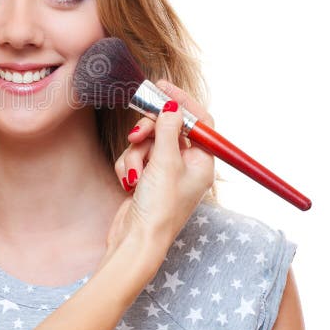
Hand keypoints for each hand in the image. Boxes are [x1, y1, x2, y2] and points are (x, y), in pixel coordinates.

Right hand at [104, 80, 214, 265]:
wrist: (135, 241)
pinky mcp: (146, 179)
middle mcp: (186, 165)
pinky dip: (127, 166)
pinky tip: (128, 184)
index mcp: (202, 162)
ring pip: (146, 143)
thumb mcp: (165, 163)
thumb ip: (168, 130)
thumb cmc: (158, 208)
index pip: (198, 121)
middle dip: (148, 133)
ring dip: (135, 155)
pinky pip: (134, 158)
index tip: (161, 88)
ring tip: (134, 176)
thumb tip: (172, 105)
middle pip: (167, 129)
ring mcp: (165, 173)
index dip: (181, 102)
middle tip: (137, 135)